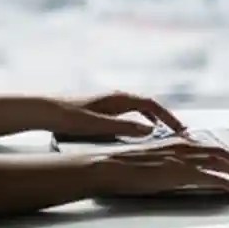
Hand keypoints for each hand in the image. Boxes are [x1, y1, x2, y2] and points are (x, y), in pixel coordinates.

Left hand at [49, 91, 186, 138]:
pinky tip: (138, 129)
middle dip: (165, 117)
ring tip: (164, 131)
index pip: (151, 104)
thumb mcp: (99, 125)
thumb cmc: (70, 117)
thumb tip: (150, 131)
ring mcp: (109, 100)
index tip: (181, 129)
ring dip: (153, 118)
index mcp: (118, 98)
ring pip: (139, 107)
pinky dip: (141, 118)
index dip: (168, 117)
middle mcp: (116, 96)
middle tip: (178, 131)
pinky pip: (129, 111)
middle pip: (148, 104)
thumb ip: (124, 127)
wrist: (47, 110)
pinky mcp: (102, 107)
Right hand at [92, 139, 228, 194]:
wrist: (106, 167)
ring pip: (222, 161)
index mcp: (179, 142)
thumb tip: (192, 171)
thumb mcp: (156, 162)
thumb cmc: (125, 167)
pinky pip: (211, 176)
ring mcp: (181, 156)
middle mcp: (183, 145)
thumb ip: (176, 163)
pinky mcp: (178, 170)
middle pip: (224, 151)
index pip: (214, 148)